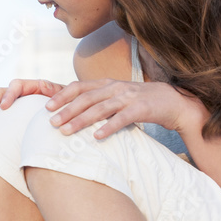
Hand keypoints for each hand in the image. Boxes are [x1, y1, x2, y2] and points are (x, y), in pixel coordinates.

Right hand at [0, 79, 63, 134]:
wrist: (69, 119)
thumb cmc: (69, 107)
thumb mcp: (65, 98)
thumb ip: (56, 92)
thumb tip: (44, 85)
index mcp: (32, 87)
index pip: (16, 85)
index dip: (8, 94)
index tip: (5, 107)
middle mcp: (19, 95)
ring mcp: (12, 107)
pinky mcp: (8, 119)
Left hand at [44, 79, 207, 138]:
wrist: (174, 102)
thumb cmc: (139, 102)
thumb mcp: (115, 97)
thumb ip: (96, 101)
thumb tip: (70, 112)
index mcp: (106, 84)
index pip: (79, 87)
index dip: (61, 96)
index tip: (46, 107)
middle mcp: (115, 87)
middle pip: (85, 98)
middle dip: (66, 110)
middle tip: (51, 123)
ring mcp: (128, 96)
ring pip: (100, 108)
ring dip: (81, 120)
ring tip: (66, 131)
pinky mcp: (142, 108)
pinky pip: (122, 118)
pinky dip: (108, 127)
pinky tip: (97, 137)